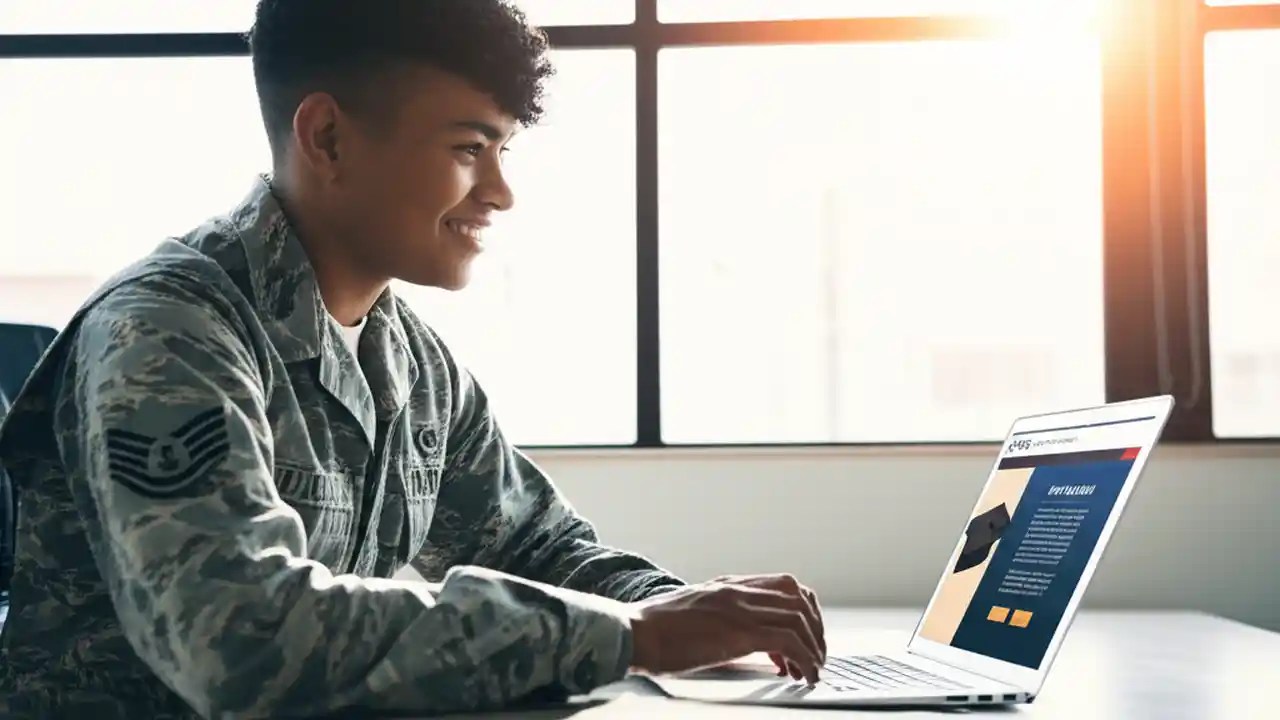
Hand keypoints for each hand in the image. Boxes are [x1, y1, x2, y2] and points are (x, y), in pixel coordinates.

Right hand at [627, 573, 825, 684]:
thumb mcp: (692, 613)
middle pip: (798, 598)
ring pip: (799, 619)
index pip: (783, 584)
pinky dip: (805, 660)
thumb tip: (738, 641)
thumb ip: (718, 618)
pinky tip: (805, 676)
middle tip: (815, 654)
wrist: (634, 632)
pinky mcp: (739, 632)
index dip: (803, 609)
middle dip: (815, 628)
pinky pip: (789, 643)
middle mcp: (738, 591)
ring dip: (813, 647)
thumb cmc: (653, 629)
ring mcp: (739, 609)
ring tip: (812, 670)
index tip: (805, 633)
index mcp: (727, 585)